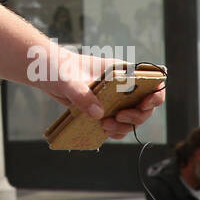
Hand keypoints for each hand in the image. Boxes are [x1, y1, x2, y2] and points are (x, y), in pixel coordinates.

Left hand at [30, 46, 164, 139]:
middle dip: (137, 115)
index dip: (155, 93)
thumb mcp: (68, 79)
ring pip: (131, 118)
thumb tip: (98, 114)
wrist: (45, 73)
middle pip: (144, 104)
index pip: (149, 79)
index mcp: (119, 70)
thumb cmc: (58, 67)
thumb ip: (82, 95)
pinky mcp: (103, 110)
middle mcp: (121, 85)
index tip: (145, 103)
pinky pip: (117, 124)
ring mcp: (113, 98)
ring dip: (124, 126)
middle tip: (119, 117)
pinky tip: (104, 132)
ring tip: (105, 127)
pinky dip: (115, 130)